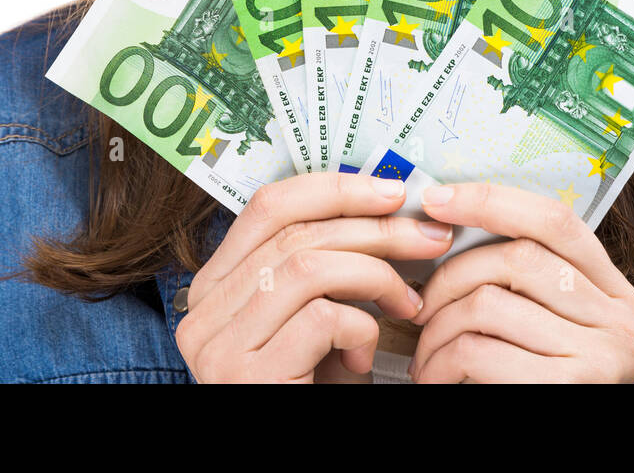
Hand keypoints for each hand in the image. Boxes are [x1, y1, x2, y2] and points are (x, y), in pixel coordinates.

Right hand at [174, 171, 453, 382]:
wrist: (303, 456)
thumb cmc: (315, 388)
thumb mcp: (314, 314)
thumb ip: (326, 261)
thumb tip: (387, 199)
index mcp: (216, 284)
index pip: (269, 206)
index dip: (335, 188)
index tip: (393, 191)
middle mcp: (204, 311)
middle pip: (297, 233)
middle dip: (377, 229)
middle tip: (429, 237)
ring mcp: (218, 345)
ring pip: (310, 267)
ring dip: (378, 276)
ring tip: (409, 302)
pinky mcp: (244, 376)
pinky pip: (321, 319)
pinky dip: (361, 329)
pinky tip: (364, 357)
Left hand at [407, 182, 633, 382]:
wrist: (561, 456)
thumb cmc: (537, 384)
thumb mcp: (549, 325)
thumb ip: (525, 279)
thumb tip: (446, 215)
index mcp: (616, 293)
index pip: (555, 220)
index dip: (492, 199)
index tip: (436, 198)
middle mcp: (621, 323)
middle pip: (516, 258)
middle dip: (450, 276)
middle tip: (419, 306)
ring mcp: (600, 358)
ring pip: (488, 303)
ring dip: (437, 328)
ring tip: (426, 355)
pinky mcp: (568, 390)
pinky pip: (478, 352)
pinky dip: (441, 363)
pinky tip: (437, 380)